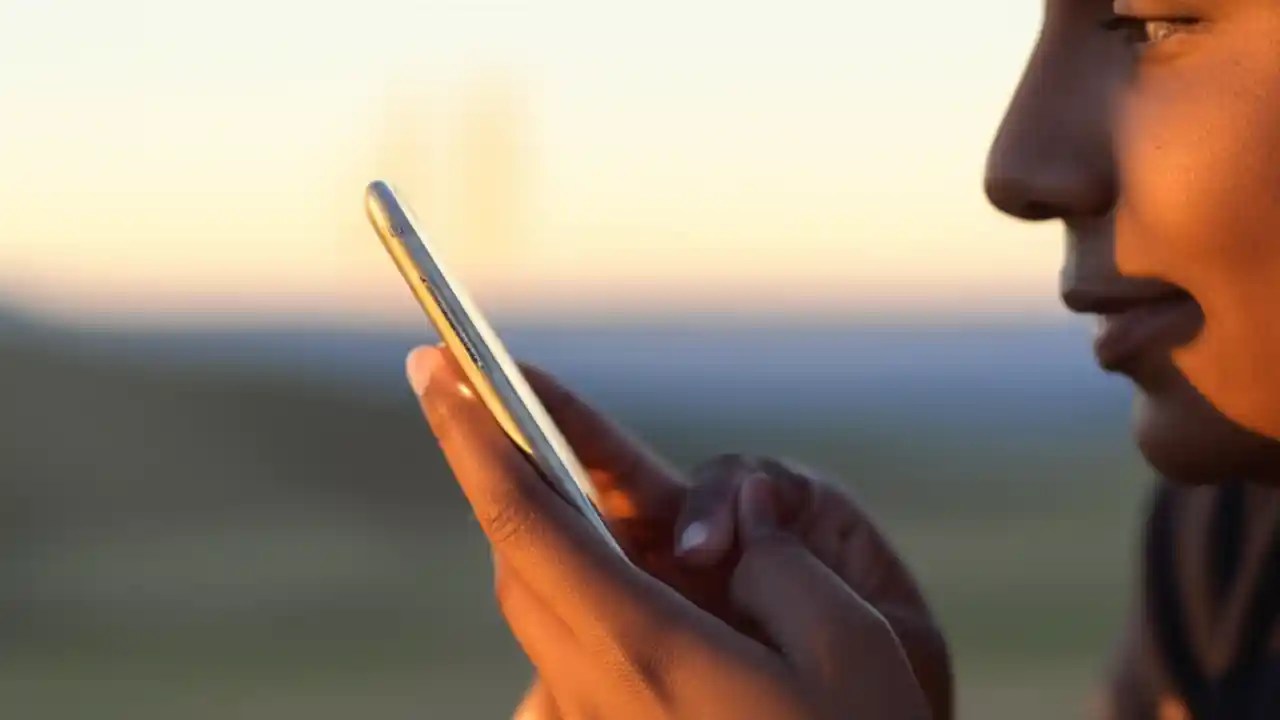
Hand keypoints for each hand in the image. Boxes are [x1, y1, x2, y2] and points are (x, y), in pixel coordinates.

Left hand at [408, 346, 937, 719]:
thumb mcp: (852, 645)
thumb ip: (784, 562)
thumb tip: (730, 536)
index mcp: (647, 649)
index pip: (527, 521)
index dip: (474, 438)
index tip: (437, 370)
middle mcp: (598, 689)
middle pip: (515, 558)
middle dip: (493, 470)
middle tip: (482, 398)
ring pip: (539, 606)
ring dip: (540, 533)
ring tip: (560, 481)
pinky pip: (568, 653)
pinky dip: (576, 592)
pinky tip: (626, 587)